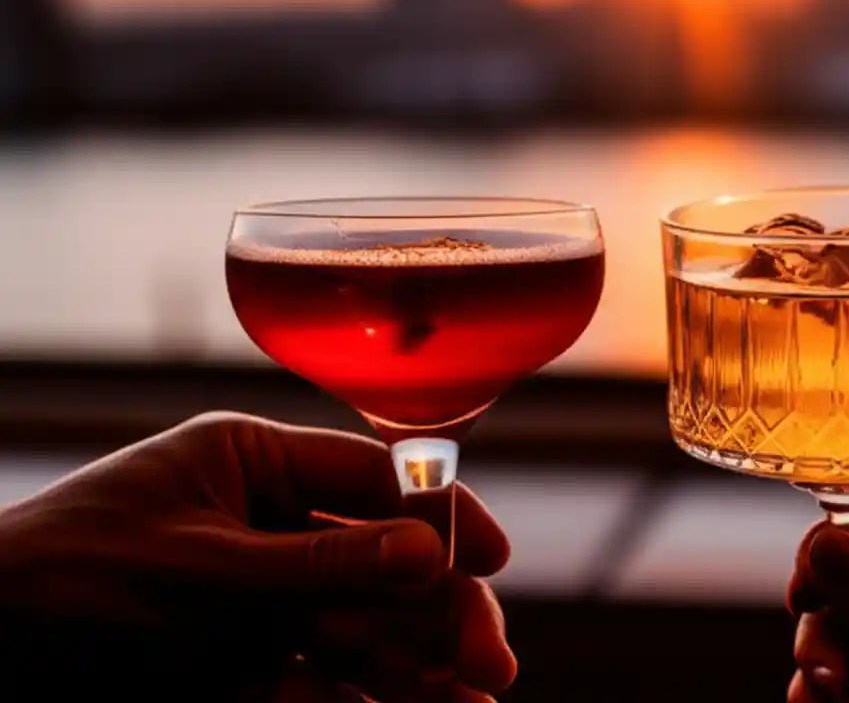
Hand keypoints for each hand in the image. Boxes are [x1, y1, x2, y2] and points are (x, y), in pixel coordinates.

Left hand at [0, 412, 515, 701]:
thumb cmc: (60, 581)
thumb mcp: (196, 568)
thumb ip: (316, 563)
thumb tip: (430, 554)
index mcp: (248, 465)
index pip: (370, 477)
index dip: (439, 516)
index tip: (493, 558)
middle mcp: (263, 526)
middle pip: (378, 563)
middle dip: (437, 612)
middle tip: (490, 663)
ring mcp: (252, 599)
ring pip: (359, 628)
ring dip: (414, 666)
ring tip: (470, 702)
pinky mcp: (236, 665)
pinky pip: (316, 678)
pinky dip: (356, 698)